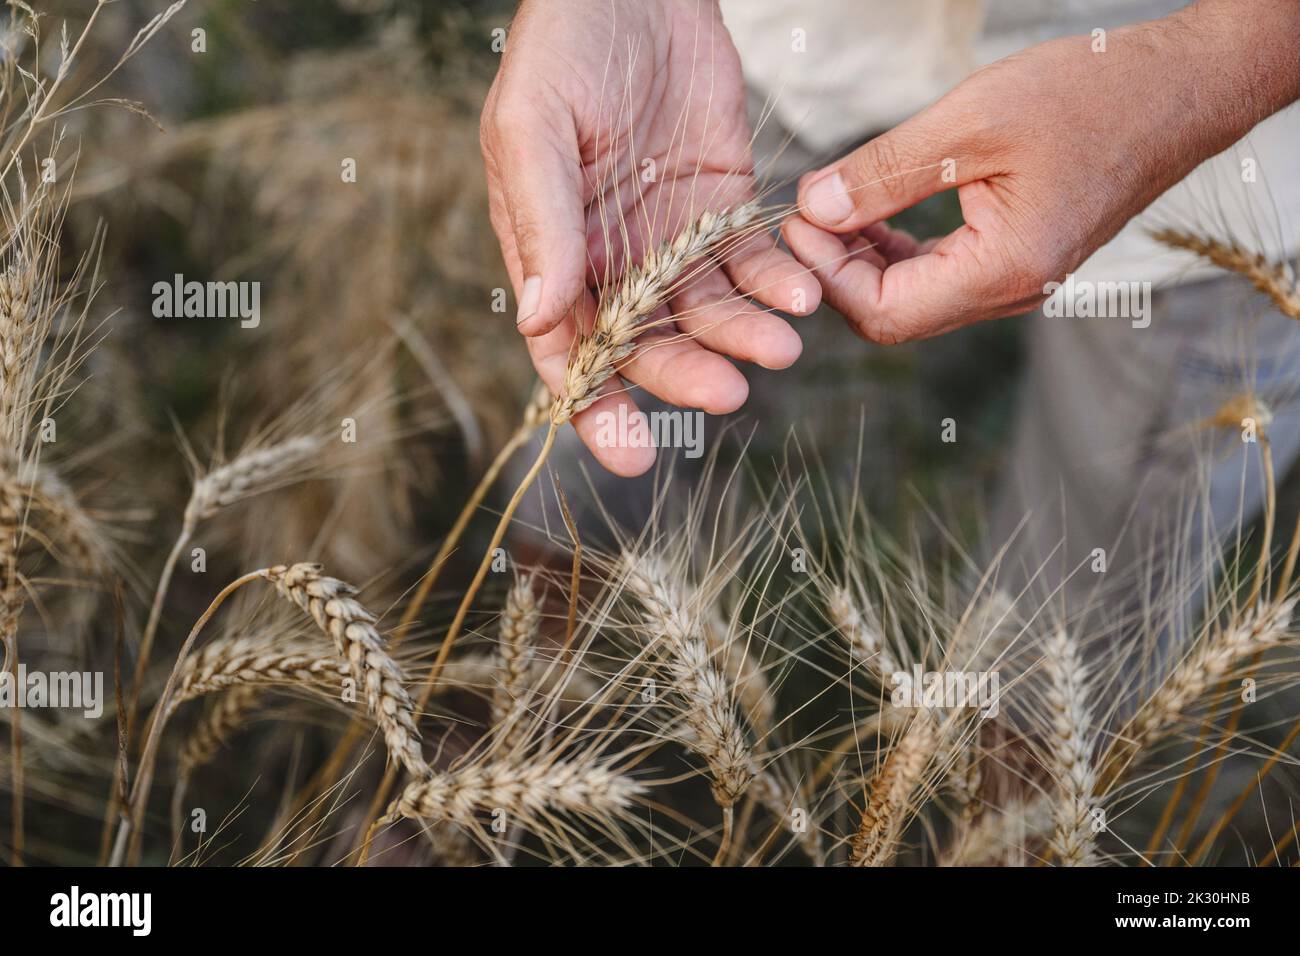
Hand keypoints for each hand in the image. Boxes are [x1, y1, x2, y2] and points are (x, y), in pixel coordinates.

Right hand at [481, 0, 818, 475]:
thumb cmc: (563, 47)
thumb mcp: (533, 128)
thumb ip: (540, 223)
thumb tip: (536, 322)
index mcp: (551, 256)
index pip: (569, 352)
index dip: (598, 408)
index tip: (635, 453)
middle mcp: (612, 262)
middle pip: (648, 345)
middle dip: (686, 375)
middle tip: (730, 391)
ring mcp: (670, 239)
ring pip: (707, 313)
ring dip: (743, 337)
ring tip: (781, 345)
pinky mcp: (724, 207)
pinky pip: (752, 262)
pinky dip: (776, 285)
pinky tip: (800, 296)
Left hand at [782, 0, 1299, 345]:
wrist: (1178, 89)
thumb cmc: (1091, 95)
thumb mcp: (971, 121)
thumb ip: (885, 172)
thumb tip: (815, 207)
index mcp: (1004, 270)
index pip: (884, 314)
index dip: (827, 276)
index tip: (796, 222)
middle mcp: (1012, 291)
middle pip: (893, 315)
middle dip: (837, 270)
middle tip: (804, 213)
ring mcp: (1017, 280)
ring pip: (914, 297)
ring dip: (864, 258)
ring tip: (831, 205)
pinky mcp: (1018, 258)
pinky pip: (940, 274)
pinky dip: (897, 248)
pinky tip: (873, 210)